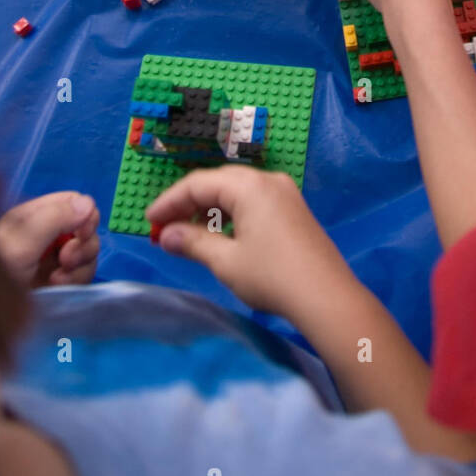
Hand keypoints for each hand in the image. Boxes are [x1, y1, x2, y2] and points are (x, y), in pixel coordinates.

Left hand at [0, 191, 99, 286]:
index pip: (72, 201)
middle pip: (85, 228)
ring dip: (79, 266)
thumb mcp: (21, 244)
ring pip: (87, 252)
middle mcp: (47, 234)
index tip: (82, 233)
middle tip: (66, 260)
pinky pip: (83, 274)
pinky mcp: (60, 280)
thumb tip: (88, 203)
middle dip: (82, 245)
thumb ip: (54, 219)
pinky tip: (57, 287)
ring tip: (57, 279)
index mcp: (33, 215)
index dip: (85, 214)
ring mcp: (54, 258)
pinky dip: (75, 280)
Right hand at [147, 166, 355, 320]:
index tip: (149, 222)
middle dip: (188, 204)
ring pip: (236, 192)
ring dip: (210, 210)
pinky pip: (254, 201)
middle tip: (164, 228)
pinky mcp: (294, 209)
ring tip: (188, 234)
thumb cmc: (272, 276)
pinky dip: (231, 214)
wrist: (326, 296)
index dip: (170, 202)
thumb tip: (166, 235)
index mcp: (250, 185)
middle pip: (218, 183)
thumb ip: (193, 243)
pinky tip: (221, 235)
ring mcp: (284, 193)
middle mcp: (268, 180)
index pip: (198, 184)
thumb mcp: (226, 261)